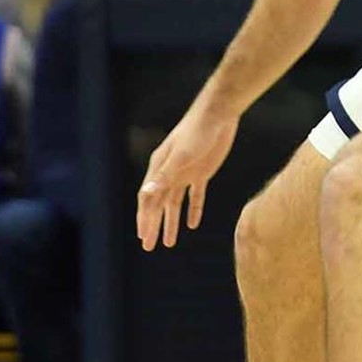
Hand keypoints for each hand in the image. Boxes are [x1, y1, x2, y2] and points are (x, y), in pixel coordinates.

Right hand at [136, 99, 238, 250]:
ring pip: (175, 203)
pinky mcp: (202, 172)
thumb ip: (165, 176)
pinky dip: (193, 210)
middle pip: (159, 204)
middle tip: (148, 247)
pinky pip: (195, 196)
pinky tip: (192, 224)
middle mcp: (170, 172)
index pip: (148, 198)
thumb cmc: (197, 131)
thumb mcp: (181, 155)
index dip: (144, 218)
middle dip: (153, 225)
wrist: (218, 115)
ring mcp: (186, 172)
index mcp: (160, 167)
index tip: (142, 237)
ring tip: (169, 243)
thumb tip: (146, 193)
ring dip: (171, 222)